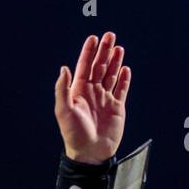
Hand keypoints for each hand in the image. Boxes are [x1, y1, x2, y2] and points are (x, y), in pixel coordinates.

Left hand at [54, 32, 131, 163]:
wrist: (91, 152)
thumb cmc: (74, 133)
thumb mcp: (64, 111)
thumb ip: (63, 89)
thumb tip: (64, 68)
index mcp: (78, 91)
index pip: (84, 67)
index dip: (89, 52)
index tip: (93, 38)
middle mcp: (92, 93)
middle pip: (99, 67)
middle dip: (104, 51)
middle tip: (110, 36)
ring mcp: (105, 99)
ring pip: (111, 75)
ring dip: (115, 61)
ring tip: (119, 47)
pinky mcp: (117, 108)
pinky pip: (121, 89)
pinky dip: (124, 79)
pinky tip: (125, 68)